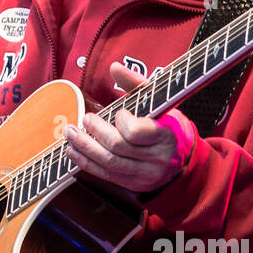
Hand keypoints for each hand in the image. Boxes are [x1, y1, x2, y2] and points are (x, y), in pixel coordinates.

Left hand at [63, 62, 197, 193]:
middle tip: (83, 119)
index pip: (136, 132)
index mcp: (166, 135)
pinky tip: (73, 151)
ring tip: (70, 133)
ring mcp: (146, 175)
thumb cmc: (167, 125)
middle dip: (94, 132)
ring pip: (108, 163)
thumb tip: (114, 67)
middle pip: (117, 147)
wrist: (183, 159)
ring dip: (84, 147)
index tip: (118, 112)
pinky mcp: (134, 185)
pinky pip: (106, 175)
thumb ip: (136, 83)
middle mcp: (157, 158)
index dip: (121, 121)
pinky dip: (86, 163)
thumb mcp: (159, 102)